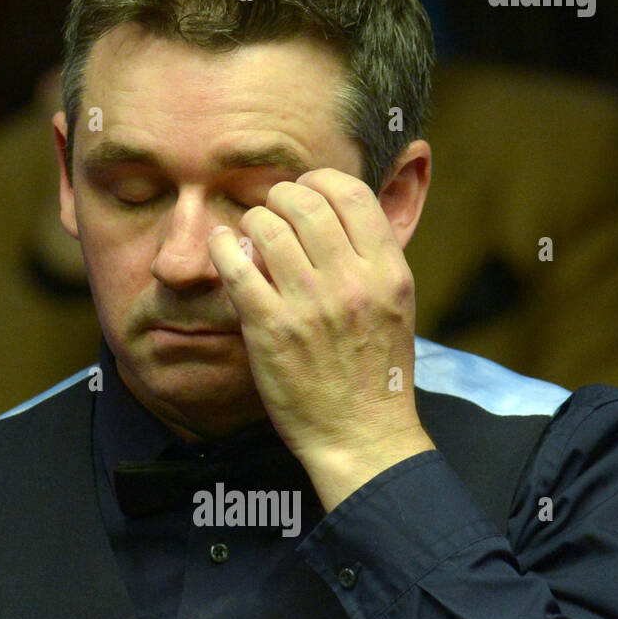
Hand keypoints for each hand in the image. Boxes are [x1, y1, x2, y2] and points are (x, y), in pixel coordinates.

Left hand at [207, 167, 432, 509]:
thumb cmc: (375, 376)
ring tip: (249, 236)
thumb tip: (341, 213)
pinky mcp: (269, 329)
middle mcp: (351, 283)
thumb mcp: (397, 308)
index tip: (306, 191)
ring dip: (251, 222)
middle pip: (305, 201)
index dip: (321, 181)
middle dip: (281, 198)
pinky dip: (221, 246)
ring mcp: (308, 305)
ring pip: (266, 226)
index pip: (352, 193)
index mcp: (388, 273)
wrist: (361, 437)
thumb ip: (374, 260)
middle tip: (271, 212)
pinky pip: (235, 265)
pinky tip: (220, 247)